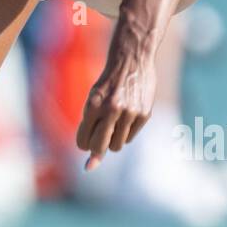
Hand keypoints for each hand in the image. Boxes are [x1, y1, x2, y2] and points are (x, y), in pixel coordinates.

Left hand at [76, 48, 156, 170]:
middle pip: (99, 148)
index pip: (83, 142)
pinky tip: (125, 116)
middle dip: (96, 147)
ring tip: (113, 121)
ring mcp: (129, 113)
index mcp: (93, 105)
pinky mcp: (144, 114)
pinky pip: (129, 137)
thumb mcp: (93, 100)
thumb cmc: (107, 83)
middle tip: (99, 135)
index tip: (86, 137)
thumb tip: (89, 167)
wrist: (131, 59)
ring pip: (116, 146)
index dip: (84, 142)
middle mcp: (111, 109)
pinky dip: (125, 132)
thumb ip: (90, 130)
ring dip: (112, 139)